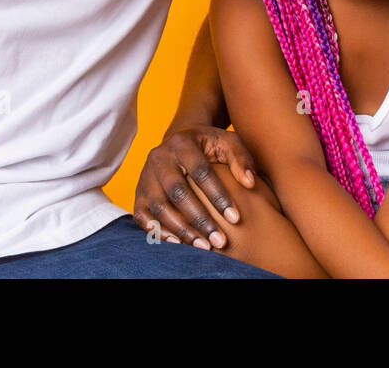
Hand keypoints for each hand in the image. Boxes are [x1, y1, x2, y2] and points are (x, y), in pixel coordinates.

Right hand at [133, 126, 256, 249]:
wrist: (178, 142)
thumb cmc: (208, 145)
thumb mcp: (227, 142)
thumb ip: (241, 158)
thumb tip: (250, 182)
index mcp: (182, 143)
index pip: (200, 171)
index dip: (218, 196)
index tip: (235, 218)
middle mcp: (159, 158)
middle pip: (177, 192)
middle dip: (200, 219)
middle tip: (219, 241)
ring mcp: (146, 176)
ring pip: (159, 207)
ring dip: (181, 230)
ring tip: (203, 247)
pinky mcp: (138, 192)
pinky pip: (143, 216)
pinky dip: (159, 232)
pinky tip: (179, 244)